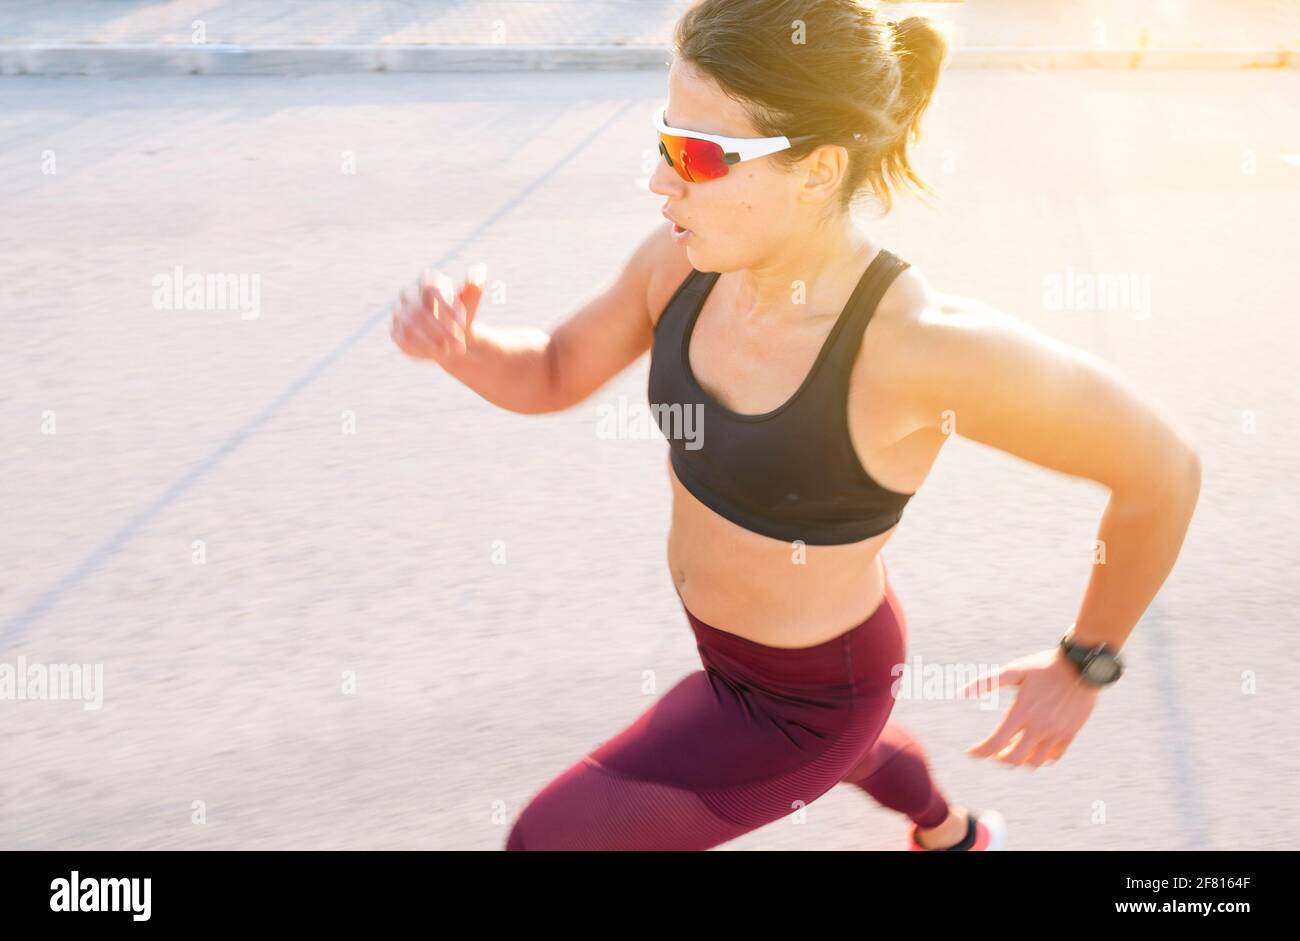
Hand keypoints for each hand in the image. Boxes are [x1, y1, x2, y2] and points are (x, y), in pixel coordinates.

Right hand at [390, 264, 486, 364]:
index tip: (463, 323)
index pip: (431, 289)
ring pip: (410, 326)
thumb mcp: (470, 300)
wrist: (448, 335)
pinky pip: (403, 339)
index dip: (446, 306)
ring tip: (450, 351)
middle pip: (419, 310)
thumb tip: (480, 270)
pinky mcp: (394, 330)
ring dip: (432, 341)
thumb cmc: (460, 315)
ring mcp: (398, 312)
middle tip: (459, 345)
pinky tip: (437, 354)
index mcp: (426, 280)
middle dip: (441, 330)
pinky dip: (421, 349)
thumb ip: (474, 286)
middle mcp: (408, 294)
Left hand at [957, 647, 1100, 768]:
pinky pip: (1054, 756)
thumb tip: (962, 692)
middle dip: (998, 758)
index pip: (995, 744)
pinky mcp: (1070, 734)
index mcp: (1022, 712)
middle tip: (993, 749)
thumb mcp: (1014, 670)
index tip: (971, 752)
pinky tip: (1033, 747)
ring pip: (1034, 762)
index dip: (980, 751)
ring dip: (1019, 759)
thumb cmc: (1044, 666)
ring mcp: (1056, 733)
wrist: (1082, 666)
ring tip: (1012, 747)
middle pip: (1014, 759)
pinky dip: (1040, 757)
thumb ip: (987, 681)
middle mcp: (1039, 727)